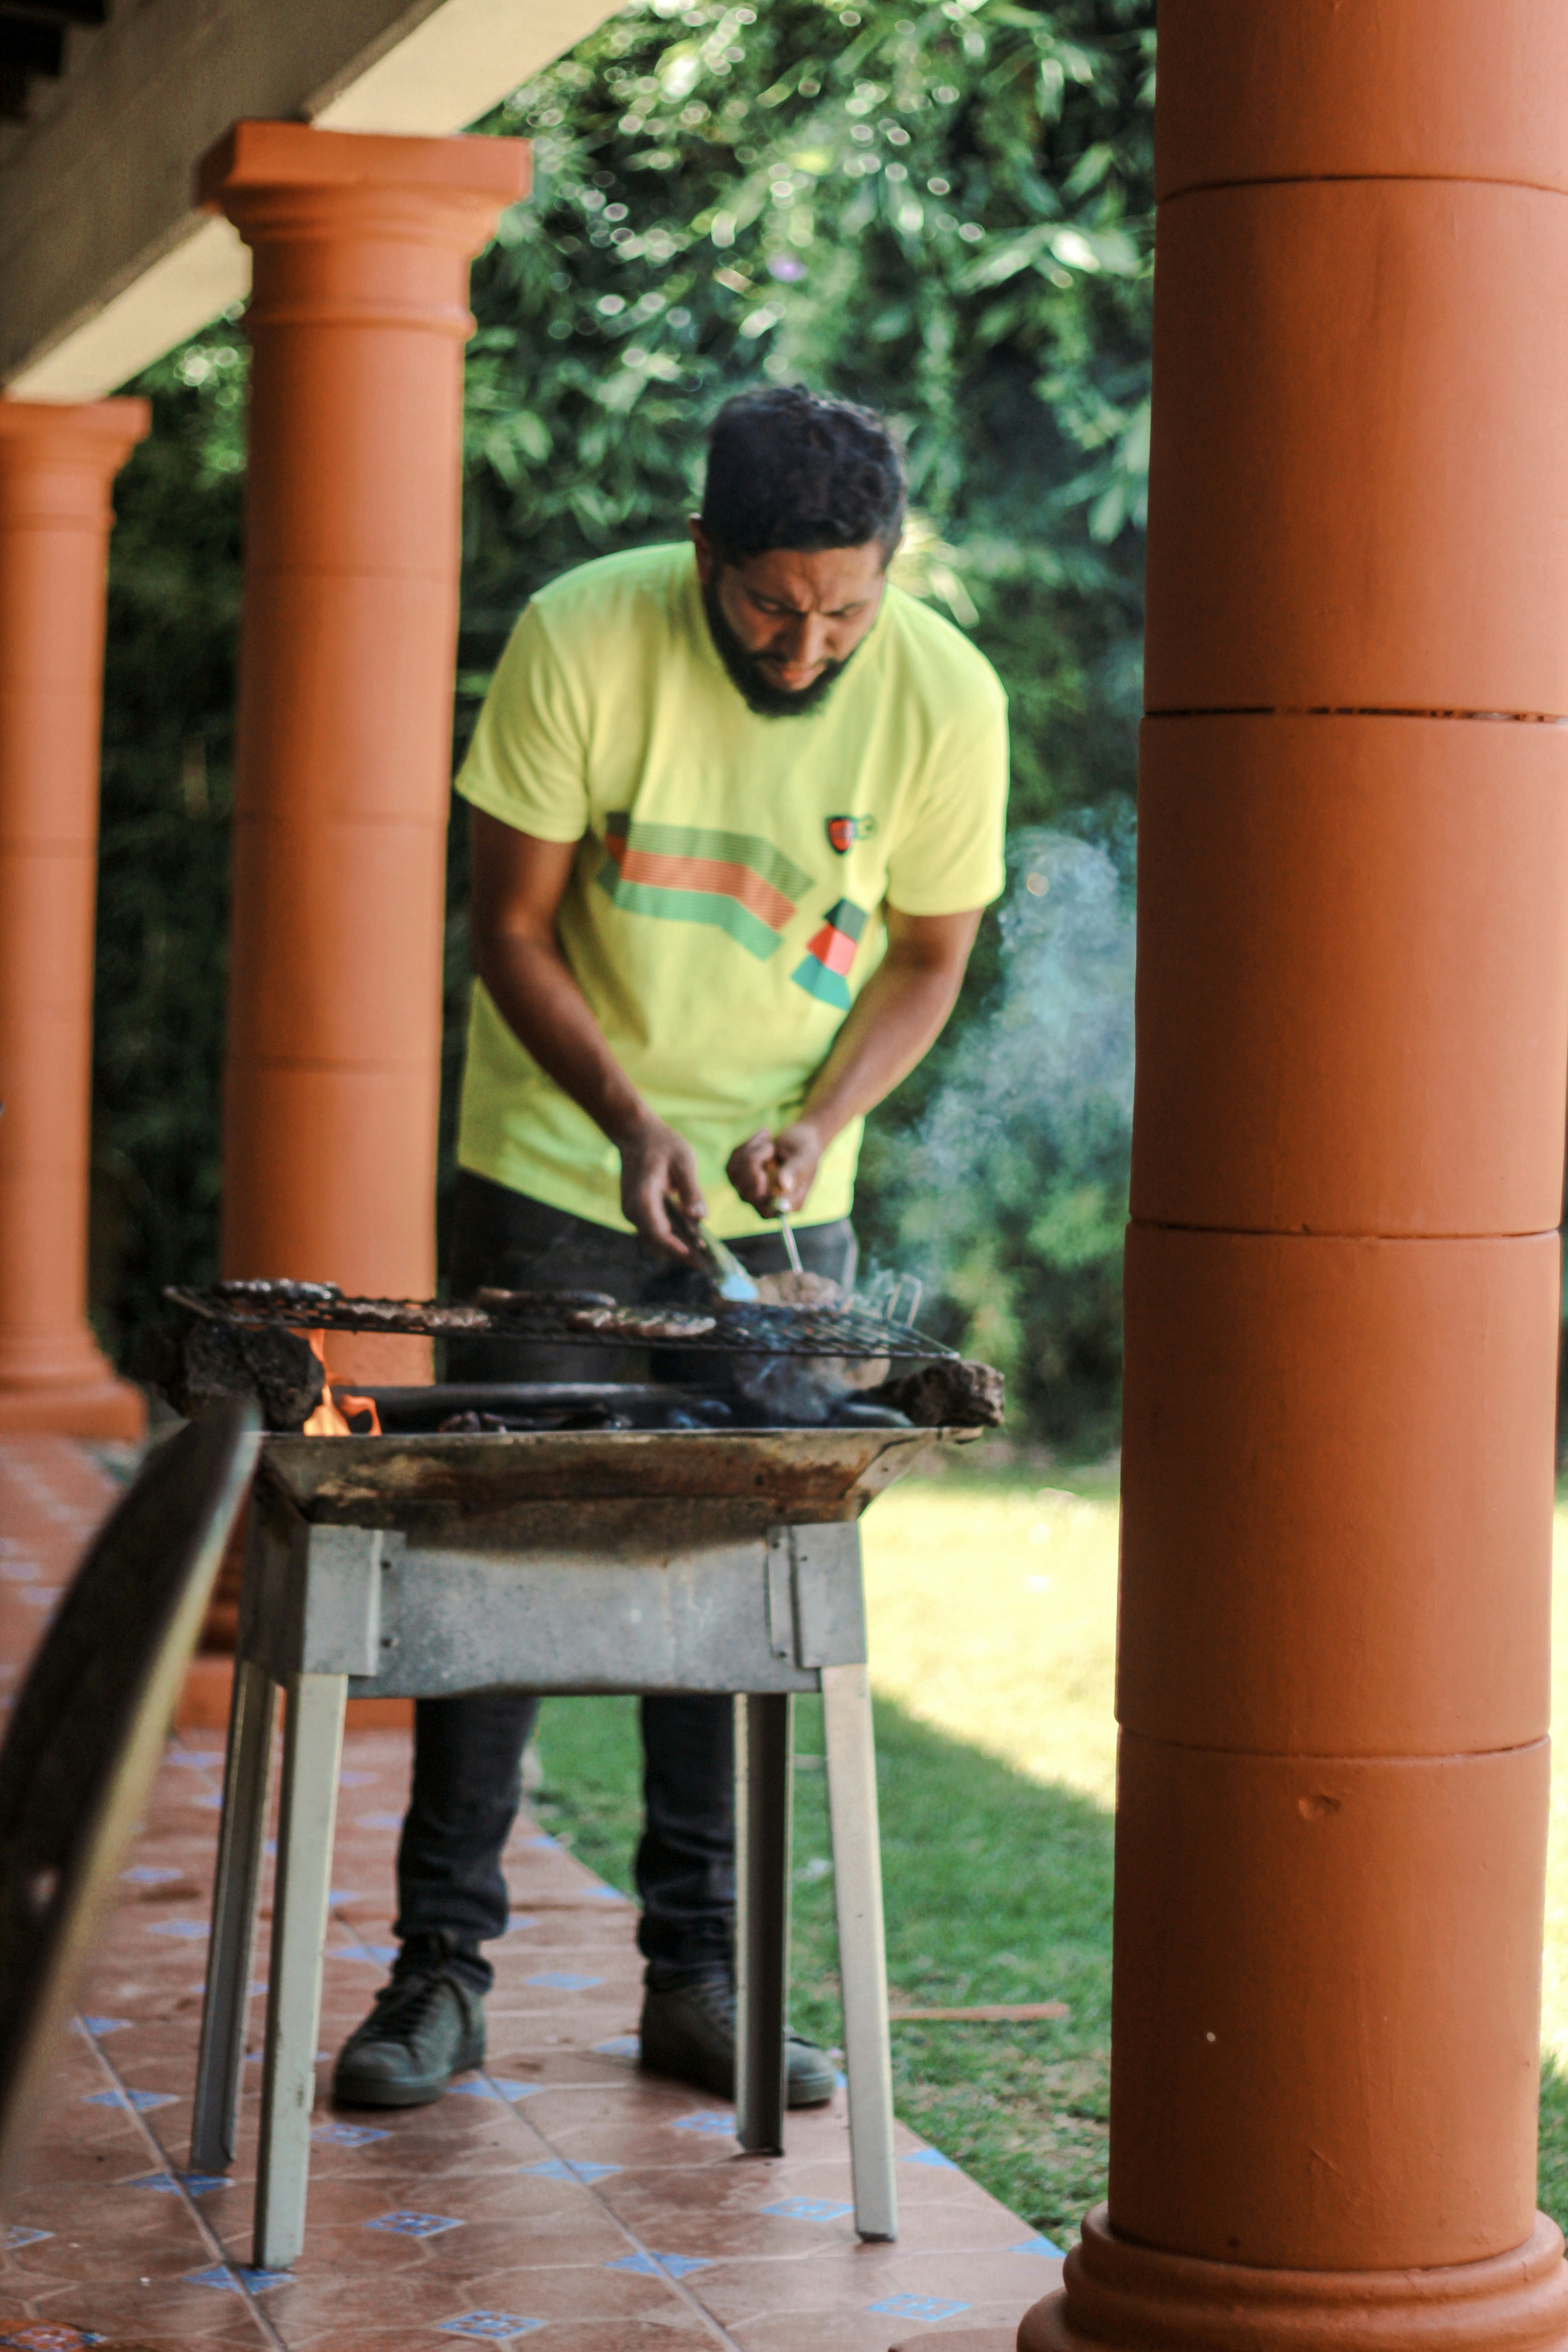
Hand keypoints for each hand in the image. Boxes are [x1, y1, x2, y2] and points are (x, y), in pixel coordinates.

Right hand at [617, 1115, 706, 1257]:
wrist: (635, 1134)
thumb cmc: (661, 1144)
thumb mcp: (683, 1161)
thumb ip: (692, 1190)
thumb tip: (701, 1218)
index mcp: (642, 1199)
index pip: (659, 1234)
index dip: (679, 1250)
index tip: (700, 1259)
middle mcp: (632, 1211)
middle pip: (656, 1244)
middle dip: (681, 1254)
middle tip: (708, 1260)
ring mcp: (632, 1213)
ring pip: (654, 1241)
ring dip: (676, 1247)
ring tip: (704, 1251)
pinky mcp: (637, 1211)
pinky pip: (653, 1231)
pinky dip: (671, 1236)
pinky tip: (692, 1235)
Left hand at [726, 1122, 823, 1217]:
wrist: (796, 1139)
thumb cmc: (805, 1150)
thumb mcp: (804, 1157)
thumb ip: (795, 1171)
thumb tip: (783, 1186)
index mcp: (787, 1203)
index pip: (766, 1212)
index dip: (759, 1198)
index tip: (761, 1174)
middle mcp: (767, 1202)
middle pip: (746, 1193)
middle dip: (754, 1163)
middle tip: (771, 1146)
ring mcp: (750, 1192)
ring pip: (735, 1177)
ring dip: (751, 1153)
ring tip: (769, 1143)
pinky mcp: (738, 1178)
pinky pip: (731, 1165)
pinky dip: (745, 1148)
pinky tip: (761, 1140)